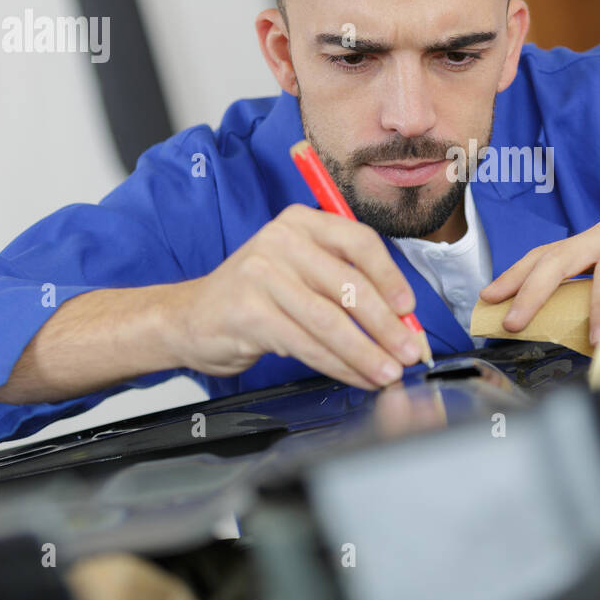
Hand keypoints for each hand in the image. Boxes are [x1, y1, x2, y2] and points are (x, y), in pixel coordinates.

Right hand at [168, 204, 423, 388]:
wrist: (189, 317)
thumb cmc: (256, 295)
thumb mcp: (299, 270)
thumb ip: (344, 283)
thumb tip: (400, 318)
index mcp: (302, 222)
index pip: (359, 242)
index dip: (390, 276)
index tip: (409, 308)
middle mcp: (282, 240)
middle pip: (349, 285)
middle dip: (386, 325)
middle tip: (409, 351)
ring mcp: (262, 275)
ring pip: (331, 320)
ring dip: (366, 352)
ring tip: (389, 372)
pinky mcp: (250, 312)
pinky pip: (308, 344)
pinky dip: (339, 365)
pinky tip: (357, 377)